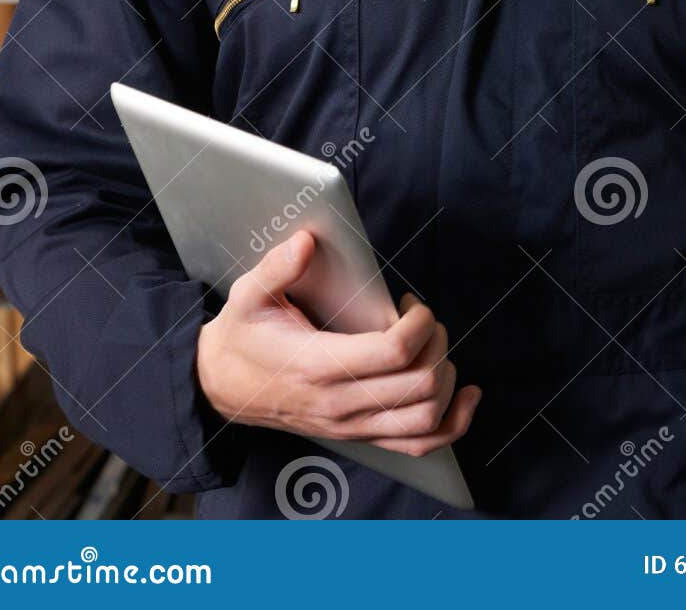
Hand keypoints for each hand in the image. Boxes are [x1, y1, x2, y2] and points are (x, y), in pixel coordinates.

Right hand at [196, 228, 480, 456]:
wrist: (221, 386)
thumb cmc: (241, 336)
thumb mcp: (247, 295)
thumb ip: (277, 268)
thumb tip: (306, 241)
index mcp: (318, 366)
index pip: (394, 353)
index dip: (420, 324)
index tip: (410, 304)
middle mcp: (340, 404)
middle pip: (420, 385)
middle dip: (437, 343)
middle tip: (421, 319)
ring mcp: (351, 426)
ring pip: (427, 419)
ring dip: (446, 378)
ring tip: (432, 346)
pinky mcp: (359, 435)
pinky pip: (419, 444)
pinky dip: (453, 423)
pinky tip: (465, 394)